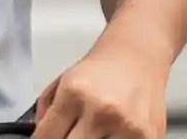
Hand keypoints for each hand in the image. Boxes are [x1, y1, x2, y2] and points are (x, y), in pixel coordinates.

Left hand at [32, 41, 170, 138]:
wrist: (138, 55)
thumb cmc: (101, 70)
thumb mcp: (63, 81)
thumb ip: (44, 113)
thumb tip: (37, 138)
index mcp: (75, 94)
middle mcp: (101, 111)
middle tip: (71, 133)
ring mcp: (127, 127)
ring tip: (93, 133)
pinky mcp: (148, 138)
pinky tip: (111, 135)